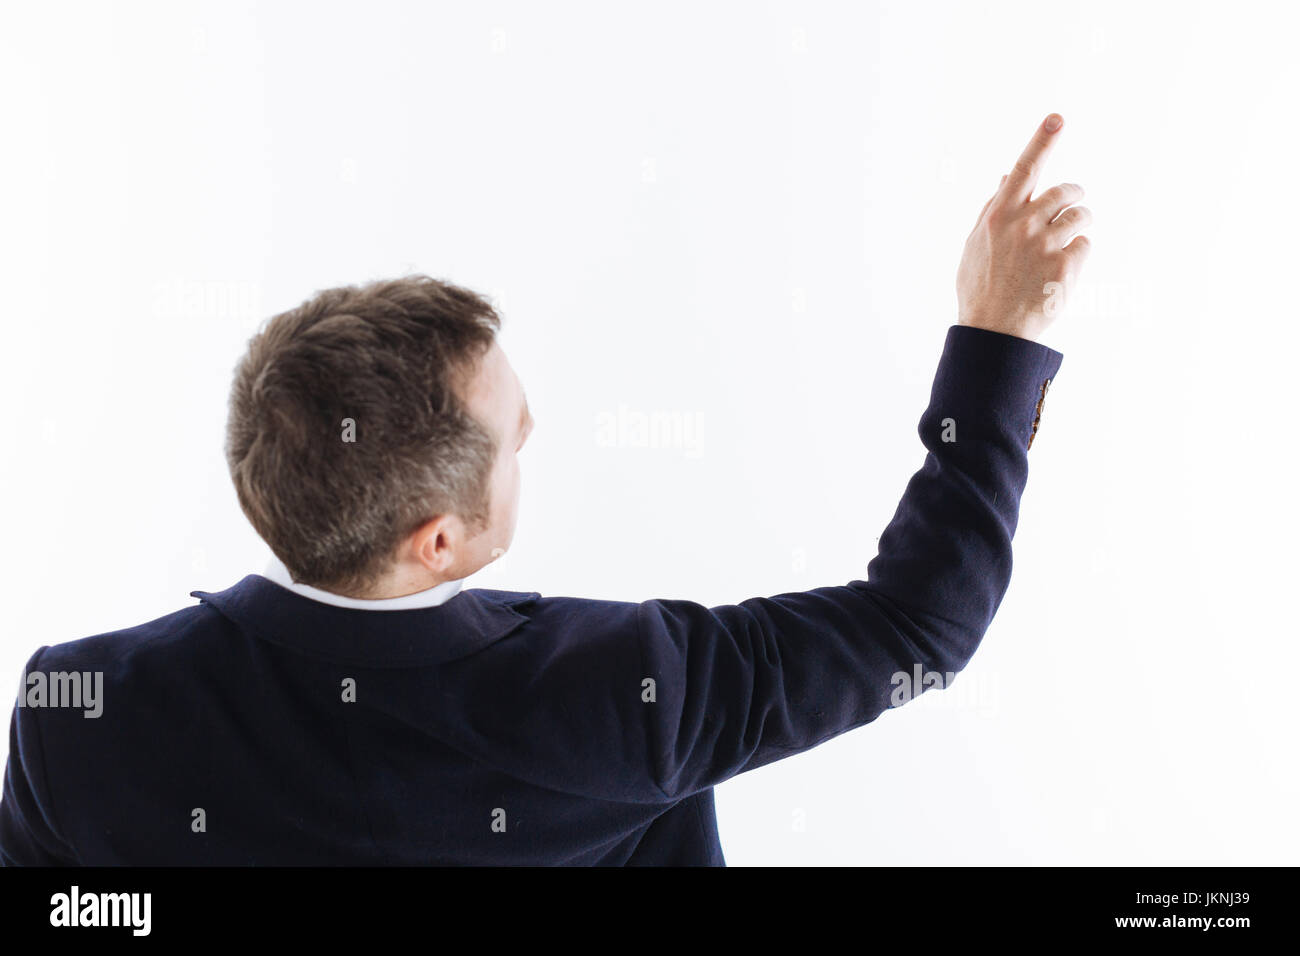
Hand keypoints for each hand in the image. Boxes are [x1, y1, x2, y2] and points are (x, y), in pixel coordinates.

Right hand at [956, 113, 1091, 342]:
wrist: (994, 333)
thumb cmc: (981, 288)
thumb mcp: (975, 246)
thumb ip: (993, 209)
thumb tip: (1008, 177)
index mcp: (998, 216)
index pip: (1024, 169)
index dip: (1041, 141)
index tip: (1057, 118)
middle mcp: (1022, 225)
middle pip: (1064, 191)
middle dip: (1074, 195)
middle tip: (1075, 202)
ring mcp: (1045, 245)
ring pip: (1079, 216)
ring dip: (1079, 223)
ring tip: (1066, 241)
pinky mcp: (1065, 265)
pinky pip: (1084, 244)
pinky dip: (1077, 252)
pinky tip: (1060, 269)